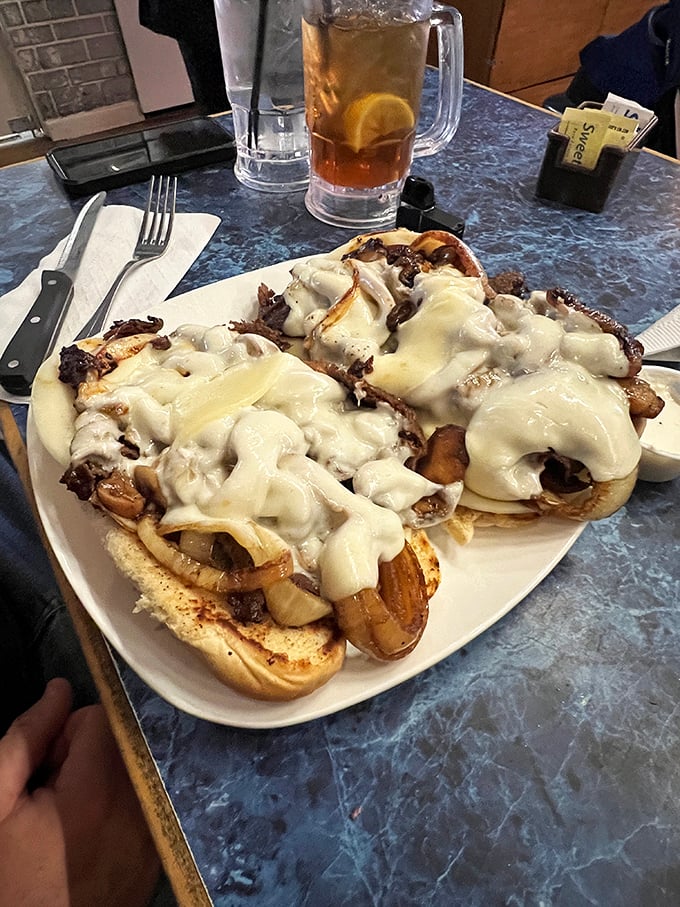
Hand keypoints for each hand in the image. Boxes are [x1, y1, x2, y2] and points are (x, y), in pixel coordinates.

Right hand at [0, 678, 160, 906]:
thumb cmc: (8, 879)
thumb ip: (26, 739)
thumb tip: (58, 690)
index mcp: (99, 791)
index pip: (103, 717)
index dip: (67, 734)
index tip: (47, 767)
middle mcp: (139, 806)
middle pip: (124, 739)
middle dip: (87, 754)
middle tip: (54, 793)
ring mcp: (154, 831)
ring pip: (136, 766)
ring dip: (105, 778)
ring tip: (70, 815)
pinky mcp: (158, 852)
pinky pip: (147, 799)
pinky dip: (121, 804)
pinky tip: (90, 834)